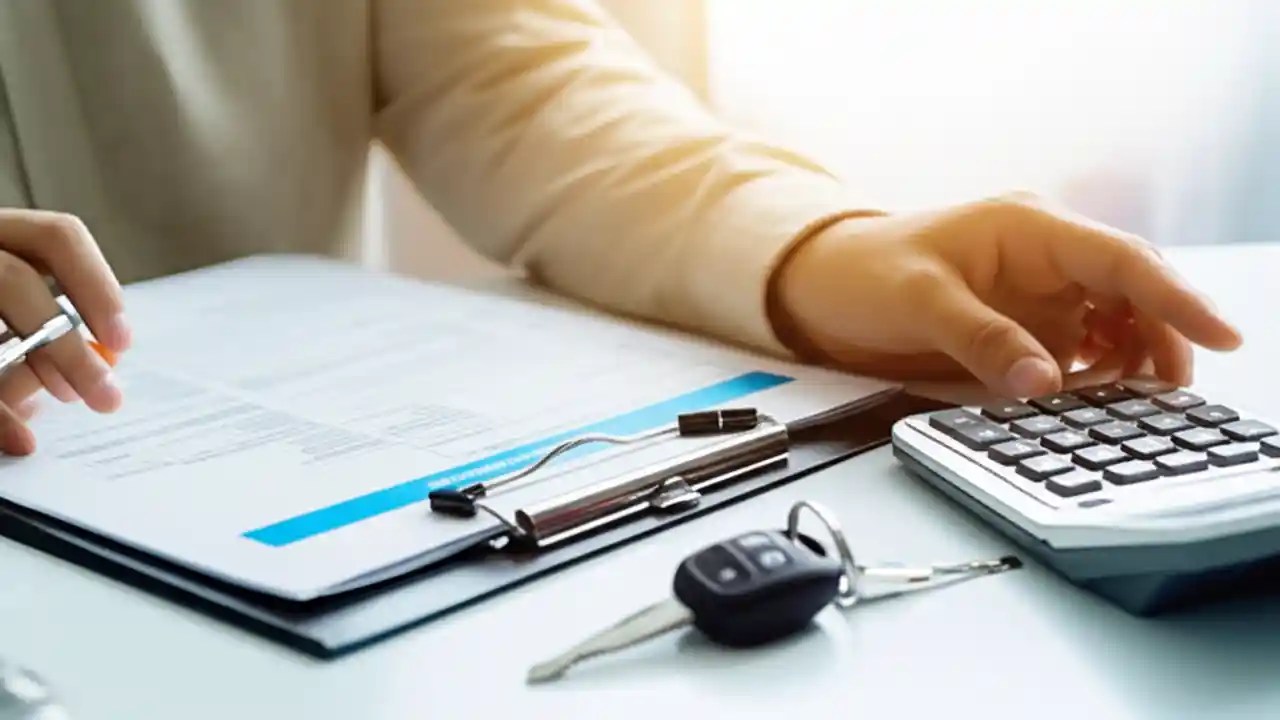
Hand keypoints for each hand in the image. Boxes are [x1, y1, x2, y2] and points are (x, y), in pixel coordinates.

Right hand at [0, 210, 130, 453]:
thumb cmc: (4, 337)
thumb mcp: (13, 333)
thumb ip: (41, 344)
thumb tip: (98, 369)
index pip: (56, 237)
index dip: (96, 286)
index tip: (121, 341)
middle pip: (16, 280)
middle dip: (67, 346)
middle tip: (105, 397)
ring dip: (37, 361)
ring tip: (66, 405)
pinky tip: (17, 438)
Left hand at [769, 192, 1241, 397]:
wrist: (823, 285)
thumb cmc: (865, 273)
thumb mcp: (919, 302)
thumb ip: (981, 339)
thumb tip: (1043, 382)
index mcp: (1028, 228)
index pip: (1122, 259)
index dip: (1176, 297)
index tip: (1220, 334)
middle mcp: (1045, 257)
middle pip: (1132, 294)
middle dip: (1161, 338)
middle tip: (1171, 393)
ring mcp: (1039, 292)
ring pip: (1114, 325)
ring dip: (1131, 361)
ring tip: (1135, 404)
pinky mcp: (1027, 324)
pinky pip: (1081, 349)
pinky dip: (1096, 375)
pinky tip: (1094, 400)